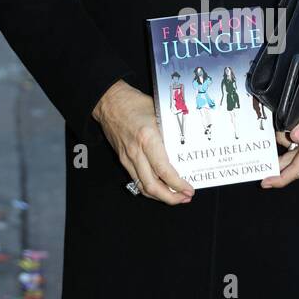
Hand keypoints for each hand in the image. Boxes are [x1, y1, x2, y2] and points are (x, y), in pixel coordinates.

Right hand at [92, 80, 193, 204]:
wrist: (109, 101)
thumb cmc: (135, 103)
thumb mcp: (159, 113)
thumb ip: (171, 132)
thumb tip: (188, 146)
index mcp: (148, 138)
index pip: (164, 170)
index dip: (178, 184)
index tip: (189, 189)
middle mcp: (136, 152)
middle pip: (152, 186)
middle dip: (171, 197)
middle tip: (185, 197)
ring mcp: (127, 157)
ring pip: (143, 187)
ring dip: (160, 196)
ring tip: (175, 197)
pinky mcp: (123, 159)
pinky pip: (136, 180)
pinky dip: (149, 188)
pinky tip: (161, 188)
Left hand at [261, 86, 298, 189]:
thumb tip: (295, 136)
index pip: (296, 168)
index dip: (280, 178)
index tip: (265, 182)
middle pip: (292, 165)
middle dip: (275, 169)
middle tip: (258, 168)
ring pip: (295, 155)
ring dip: (281, 157)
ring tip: (265, 152)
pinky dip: (289, 147)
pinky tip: (281, 139)